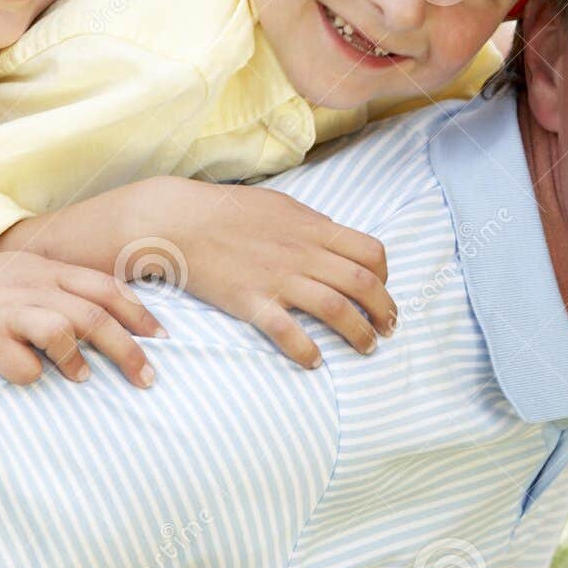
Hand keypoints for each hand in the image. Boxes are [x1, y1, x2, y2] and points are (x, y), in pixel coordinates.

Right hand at [0, 252, 165, 389]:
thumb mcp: (23, 274)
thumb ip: (62, 287)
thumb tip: (107, 315)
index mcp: (48, 269)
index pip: (106, 287)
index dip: (140, 313)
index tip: (164, 337)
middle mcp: (33, 286)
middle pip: (95, 314)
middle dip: (129, 349)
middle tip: (149, 379)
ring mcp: (8, 311)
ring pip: (61, 331)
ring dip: (79, 360)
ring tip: (84, 379)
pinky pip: (21, 364)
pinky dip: (31, 374)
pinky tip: (26, 376)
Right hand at [133, 177, 395, 368]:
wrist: (179, 220)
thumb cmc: (226, 211)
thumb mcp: (278, 206)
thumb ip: (310, 225)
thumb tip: (334, 238)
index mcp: (312, 228)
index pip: (370, 251)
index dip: (385, 275)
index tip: (383, 290)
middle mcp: (302, 253)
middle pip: (362, 283)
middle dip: (384, 309)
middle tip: (388, 328)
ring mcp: (278, 278)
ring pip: (336, 309)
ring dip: (359, 332)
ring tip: (367, 347)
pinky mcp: (251, 301)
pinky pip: (288, 331)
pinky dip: (306, 350)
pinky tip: (314, 361)